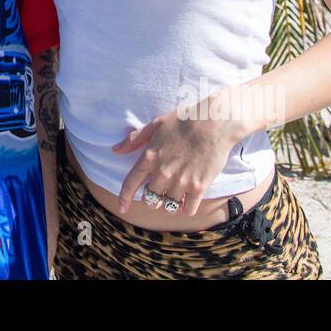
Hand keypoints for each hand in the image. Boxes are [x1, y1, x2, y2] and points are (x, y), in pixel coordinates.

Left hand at [109, 105, 248, 216]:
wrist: (214, 122)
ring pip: (168, 206)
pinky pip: (187, 210)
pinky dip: (185, 208)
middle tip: (158, 192)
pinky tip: (186, 201)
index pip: (130, 184)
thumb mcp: (155, 124)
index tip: (122, 208)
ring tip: (173, 195)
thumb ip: (134, 139)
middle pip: (150, 199)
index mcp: (149, 157)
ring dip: (168, 203)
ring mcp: (181, 181)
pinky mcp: (199, 187)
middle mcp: (163, 172)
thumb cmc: (184, 120)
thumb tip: (115, 150)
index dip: (124, 198)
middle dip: (151, 198)